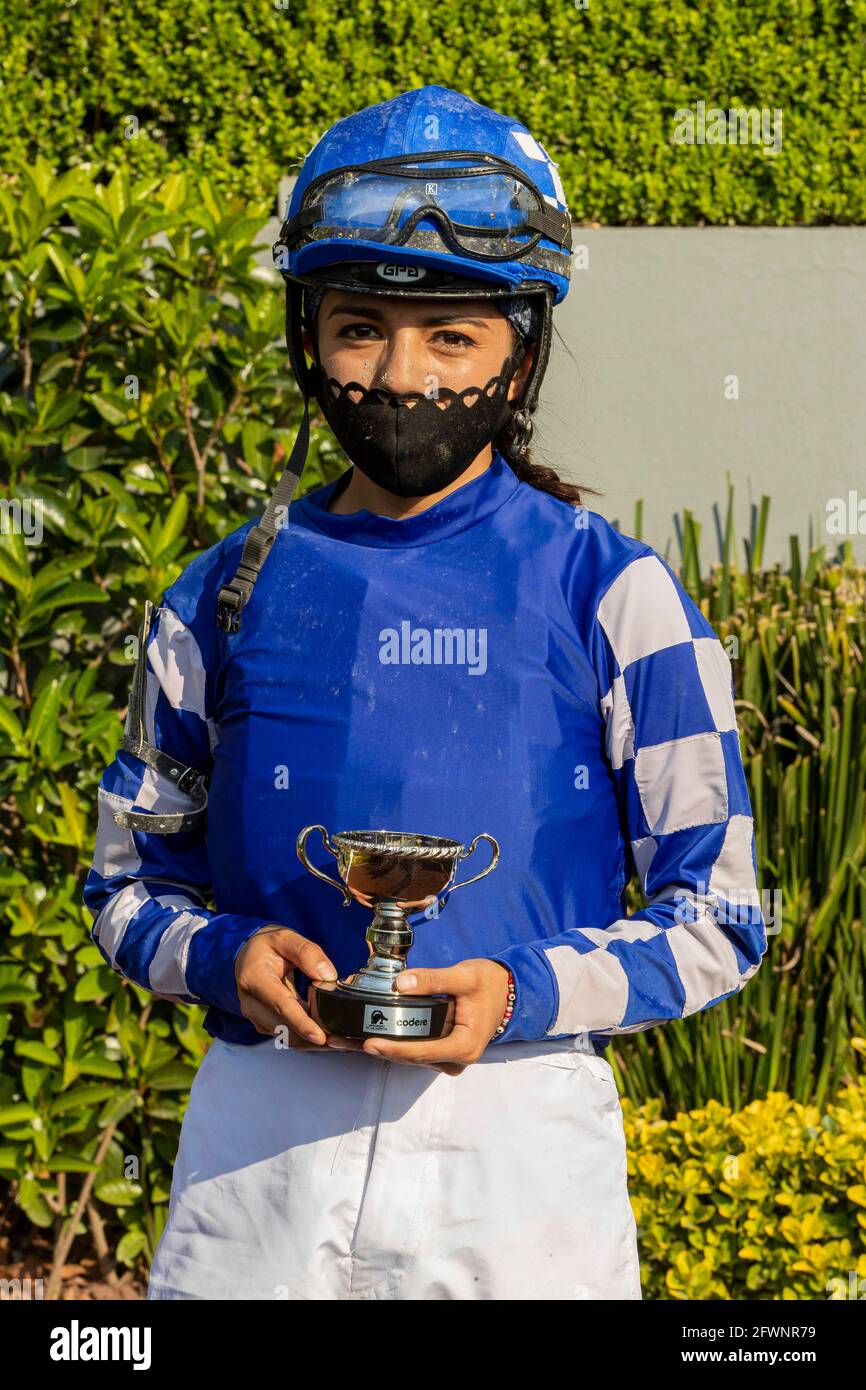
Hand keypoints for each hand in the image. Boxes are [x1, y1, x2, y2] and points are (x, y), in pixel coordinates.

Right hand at [235, 924, 341, 1044]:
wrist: (245, 958)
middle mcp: (252, 1003)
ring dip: (315, 1043)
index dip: (301, 1023)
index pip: (280, 1005)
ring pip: (289, 1038)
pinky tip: (330, 1036)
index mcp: (255, 978)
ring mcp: (257, 1017)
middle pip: (286, 1028)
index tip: (320, 1036)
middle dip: (316, 1038)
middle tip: (346, 1040)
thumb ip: (307, 953)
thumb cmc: (265, 947)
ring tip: (343, 1041)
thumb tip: (328, 975)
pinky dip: (309, 1039)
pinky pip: (289, 1036)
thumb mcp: (285, 938)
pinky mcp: (265, 1025)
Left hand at [358, 958, 511, 1075]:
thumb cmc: (489, 984)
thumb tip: (400, 984)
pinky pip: (415, 1050)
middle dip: (379, 1049)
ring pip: (410, 1057)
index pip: (421, 1052)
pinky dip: (394, 1042)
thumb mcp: (464, 976)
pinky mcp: (442, 1051)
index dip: (393, 1049)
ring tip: (349, 1038)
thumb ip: (433, 980)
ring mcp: (448, 1058)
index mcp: (463, 1046)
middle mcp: (455, 1059)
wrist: (508, 990)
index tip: (368, 1043)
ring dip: (383, 1047)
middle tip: (344, 1041)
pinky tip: (371, 1033)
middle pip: (411, 1058)